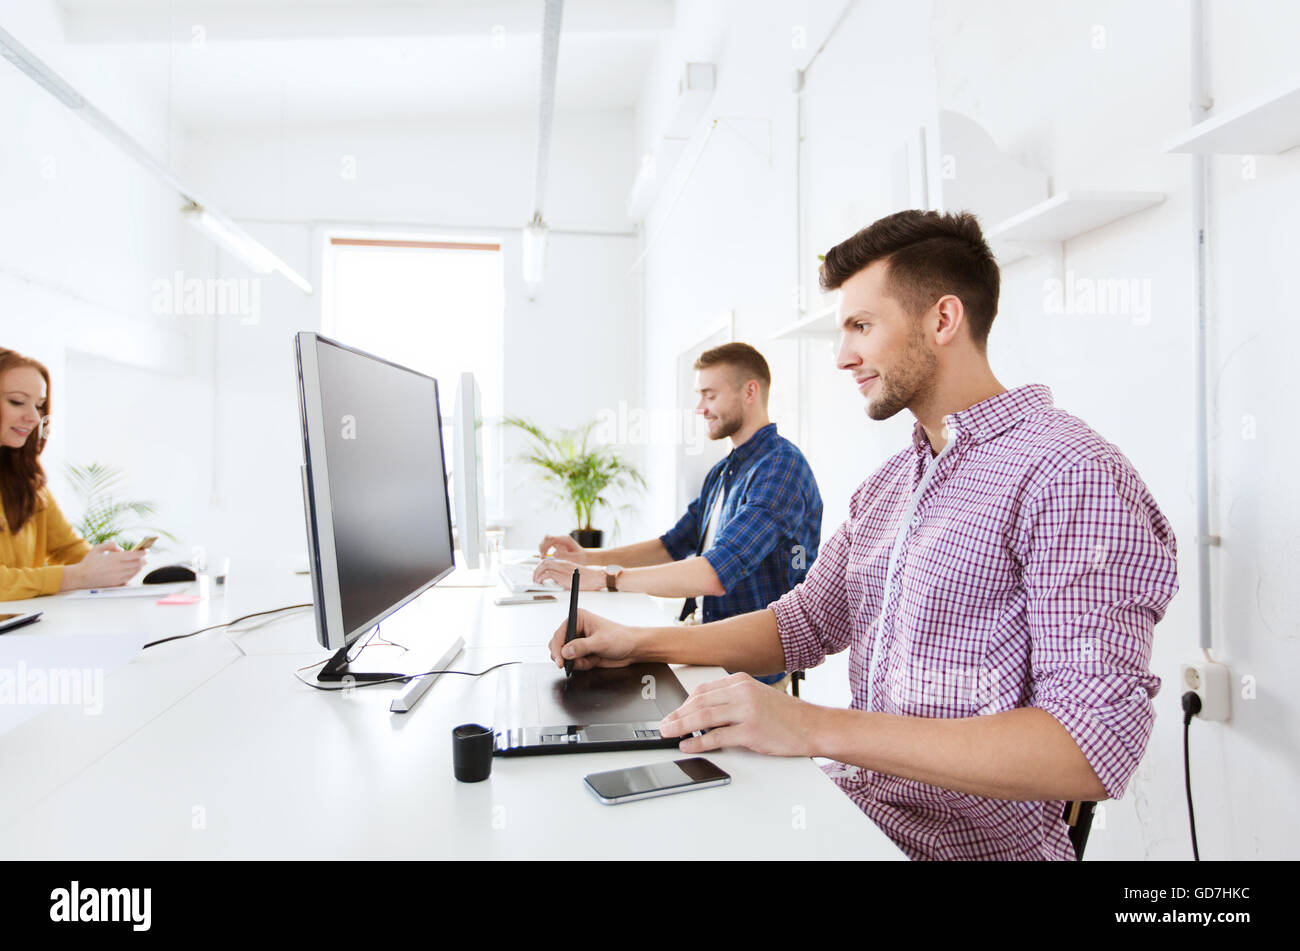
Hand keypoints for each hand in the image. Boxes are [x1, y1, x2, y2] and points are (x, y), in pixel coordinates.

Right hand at [63, 544, 147, 589]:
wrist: (81, 577)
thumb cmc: (89, 562)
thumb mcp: (97, 548)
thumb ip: (111, 545)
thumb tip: (121, 549)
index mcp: (114, 558)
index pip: (134, 555)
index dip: (142, 552)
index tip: (146, 550)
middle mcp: (118, 568)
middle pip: (137, 563)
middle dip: (143, 559)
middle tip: (145, 556)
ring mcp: (118, 576)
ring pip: (135, 571)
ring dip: (140, 566)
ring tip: (142, 562)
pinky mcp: (117, 583)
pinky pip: (130, 577)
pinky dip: (135, 572)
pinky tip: (135, 569)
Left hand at [533, 558, 602, 589]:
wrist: (596, 577)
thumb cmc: (588, 578)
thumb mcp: (573, 575)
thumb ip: (564, 575)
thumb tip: (556, 581)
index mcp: (565, 562)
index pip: (549, 561)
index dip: (541, 566)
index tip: (538, 572)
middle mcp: (563, 564)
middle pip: (544, 562)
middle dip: (536, 569)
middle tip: (534, 577)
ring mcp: (563, 569)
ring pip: (544, 566)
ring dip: (537, 573)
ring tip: (535, 580)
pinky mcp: (563, 576)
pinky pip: (548, 574)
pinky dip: (541, 577)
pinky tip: (540, 582)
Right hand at [538, 534, 587, 563]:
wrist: (585, 557)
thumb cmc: (581, 558)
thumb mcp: (575, 558)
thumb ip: (565, 555)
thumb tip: (554, 553)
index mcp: (565, 539)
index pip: (550, 538)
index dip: (545, 546)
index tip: (544, 556)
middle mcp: (561, 538)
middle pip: (546, 538)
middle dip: (542, 547)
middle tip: (542, 558)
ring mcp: (559, 540)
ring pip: (545, 540)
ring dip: (542, 548)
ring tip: (543, 558)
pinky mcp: (557, 544)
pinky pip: (548, 544)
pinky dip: (544, 550)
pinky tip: (545, 557)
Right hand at [547, 608, 639, 670]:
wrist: (632, 649)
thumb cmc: (621, 638)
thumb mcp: (601, 642)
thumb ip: (582, 647)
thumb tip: (566, 651)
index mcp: (579, 619)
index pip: (559, 633)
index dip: (557, 647)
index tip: (559, 658)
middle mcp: (576, 630)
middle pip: (558, 645)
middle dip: (564, 657)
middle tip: (568, 664)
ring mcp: (578, 643)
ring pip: (564, 656)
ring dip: (574, 662)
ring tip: (587, 660)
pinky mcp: (582, 654)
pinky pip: (573, 663)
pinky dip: (581, 665)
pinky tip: (592, 661)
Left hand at [659, 672, 817, 756]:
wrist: (812, 725)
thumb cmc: (785, 715)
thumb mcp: (756, 696)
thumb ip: (731, 700)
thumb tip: (701, 712)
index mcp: (741, 681)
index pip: (703, 690)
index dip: (684, 704)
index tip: (673, 714)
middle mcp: (742, 692)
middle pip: (699, 702)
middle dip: (677, 715)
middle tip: (663, 725)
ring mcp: (747, 711)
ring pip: (704, 717)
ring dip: (681, 727)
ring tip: (668, 734)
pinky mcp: (751, 731)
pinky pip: (717, 737)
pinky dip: (699, 743)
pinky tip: (688, 746)